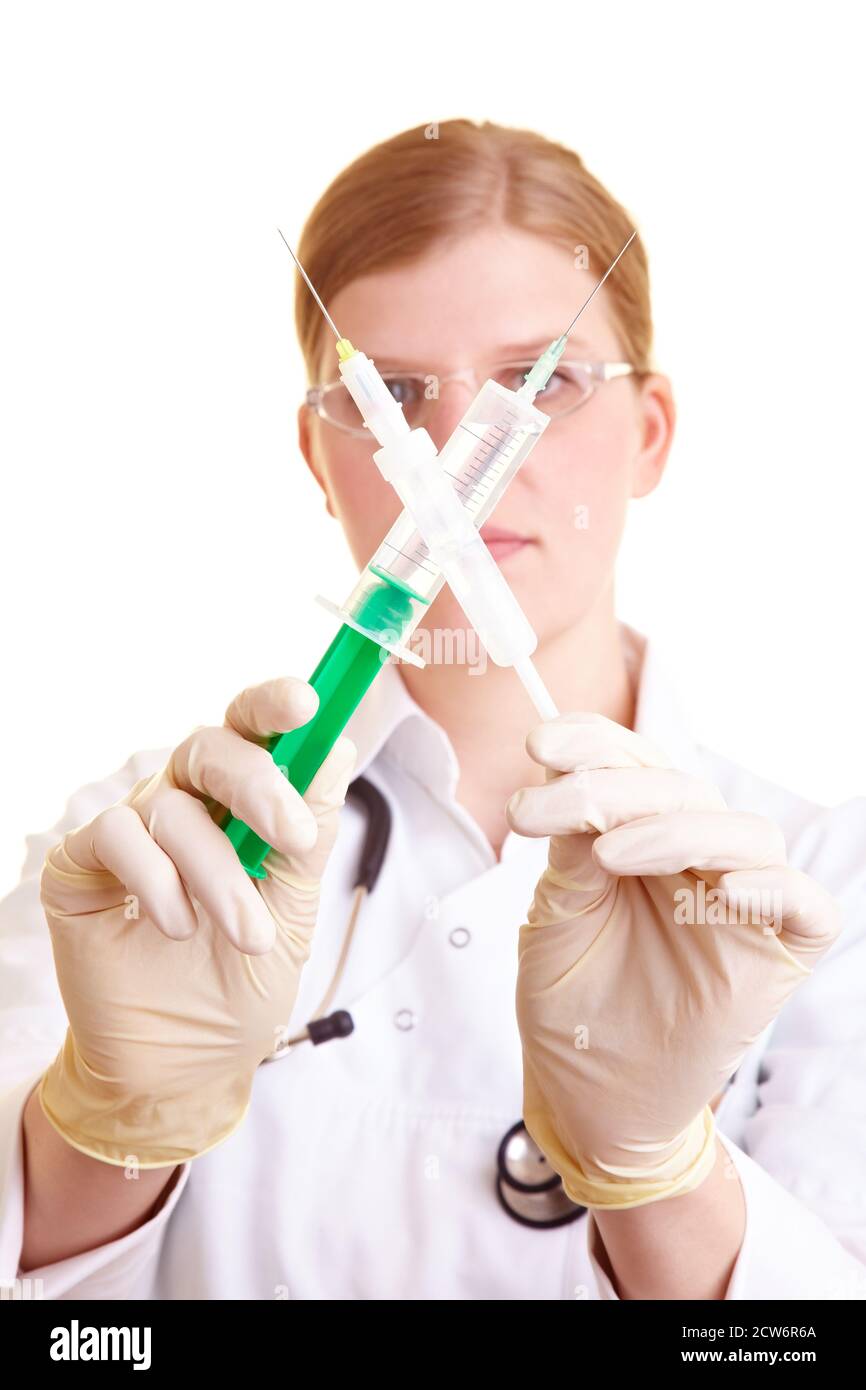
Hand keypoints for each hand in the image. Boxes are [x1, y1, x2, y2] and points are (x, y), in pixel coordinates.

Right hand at [38, 677, 354, 1167]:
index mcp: (240, 803)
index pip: (255, 729)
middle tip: (291, 841)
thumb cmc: (242, 982)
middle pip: (212, 748)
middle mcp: (186, 803)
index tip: (308, 703)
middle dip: (259, 787)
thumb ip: (310, 833)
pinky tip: (172, 927)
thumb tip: (338, 748)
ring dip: (220, 876)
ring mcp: (133, 831)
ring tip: (245, 936)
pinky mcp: (82, 865)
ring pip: (175, 808)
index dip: (276, 704)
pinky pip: (118, 837)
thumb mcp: (294, 909)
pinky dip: (157, 882)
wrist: (185, 1064)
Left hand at [506, 712, 841, 1210]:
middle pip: (681, 790)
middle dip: (608, 789)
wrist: (591, 1100)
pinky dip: (769, 884)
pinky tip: (721, 885)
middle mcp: (698, 859)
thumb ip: (573, 846)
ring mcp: (743, 902)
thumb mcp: (557, 915)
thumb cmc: (574, 1005)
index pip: (635, 765)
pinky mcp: (781, 951)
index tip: (538, 742)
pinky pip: (802, 901)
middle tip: (539, 812)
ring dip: (674, 829)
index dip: (594, 742)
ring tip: (608, 853)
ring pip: (742, 832)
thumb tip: (575, 773)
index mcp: (644, 837)